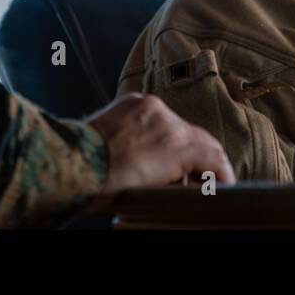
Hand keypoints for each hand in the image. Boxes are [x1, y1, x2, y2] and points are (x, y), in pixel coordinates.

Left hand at [84, 93, 235, 200]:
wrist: (70, 164)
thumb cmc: (107, 186)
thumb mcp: (154, 193)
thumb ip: (182, 182)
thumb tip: (195, 183)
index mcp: (176, 144)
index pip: (215, 156)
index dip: (223, 174)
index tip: (224, 184)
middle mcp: (166, 119)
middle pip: (199, 138)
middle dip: (202, 159)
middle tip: (202, 179)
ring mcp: (149, 106)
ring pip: (177, 125)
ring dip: (178, 143)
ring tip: (168, 165)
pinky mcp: (133, 100)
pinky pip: (155, 115)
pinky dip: (157, 130)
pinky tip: (148, 147)